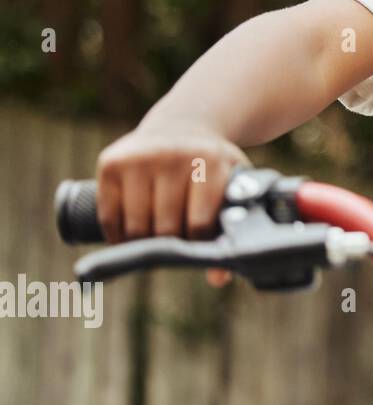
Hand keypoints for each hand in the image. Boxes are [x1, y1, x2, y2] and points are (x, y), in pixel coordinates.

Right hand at [94, 122, 250, 245]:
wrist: (183, 126)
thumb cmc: (211, 168)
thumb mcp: (231, 187)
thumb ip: (229, 229)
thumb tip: (218, 279)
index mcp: (210, 163)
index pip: (199, 224)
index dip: (197, 244)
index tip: (197, 247)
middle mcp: (174, 156)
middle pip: (164, 229)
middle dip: (169, 245)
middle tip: (174, 244)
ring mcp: (139, 157)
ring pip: (134, 227)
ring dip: (142, 243)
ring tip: (154, 240)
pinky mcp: (111, 162)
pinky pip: (108, 216)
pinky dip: (117, 235)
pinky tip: (128, 236)